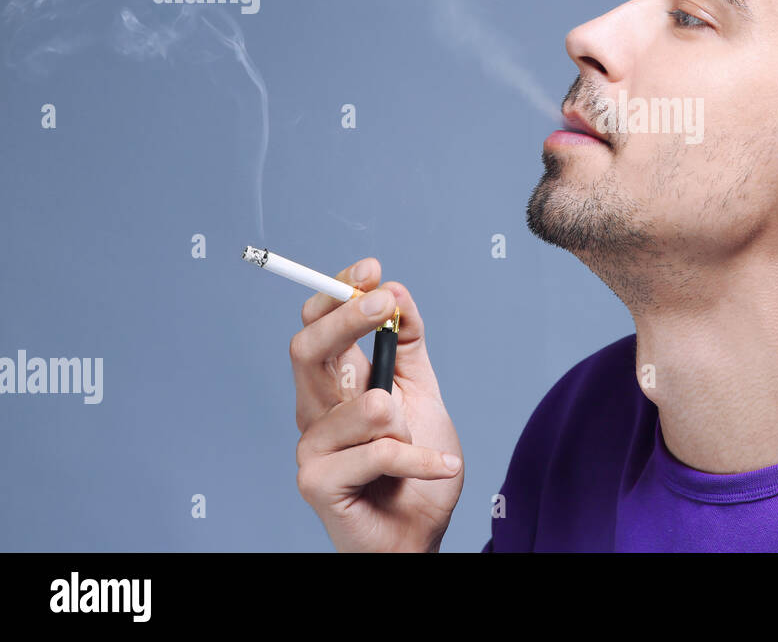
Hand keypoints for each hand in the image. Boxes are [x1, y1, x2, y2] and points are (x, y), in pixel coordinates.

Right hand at [292, 258, 462, 551]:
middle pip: (308, 347)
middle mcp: (315, 411)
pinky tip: (443, 469)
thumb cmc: (417, 467)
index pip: (317, 325)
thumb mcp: (422, 391)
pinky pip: (379, 452)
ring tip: (416, 444)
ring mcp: (311, 448)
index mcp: (335, 384)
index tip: (372, 270)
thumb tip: (396, 291)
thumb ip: (408, 342)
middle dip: (349, 319)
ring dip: (407, 424)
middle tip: (384, 305)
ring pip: (363, 406)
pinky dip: (421, 460)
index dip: (338, 292)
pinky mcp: (317, 482)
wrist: (420, 534)